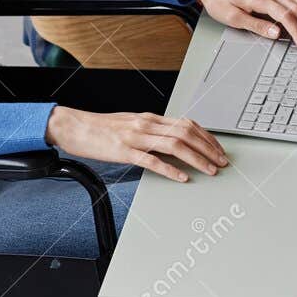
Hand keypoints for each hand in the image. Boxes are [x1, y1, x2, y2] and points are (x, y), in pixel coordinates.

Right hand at [46, 107, 228, 182]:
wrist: (74, 126)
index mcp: (150, 118)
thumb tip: (172, 139)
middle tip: (221, 161)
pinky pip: (152, 161)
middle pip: (186, 133)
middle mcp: (146, 124)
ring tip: (209, 170)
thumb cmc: (101, 128)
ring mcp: (136, 137)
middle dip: (208, 148)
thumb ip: (151, 130)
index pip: (186, 124)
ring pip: (174, 145)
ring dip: (196, 158)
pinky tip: (182, 178)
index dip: (206, 136)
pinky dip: (170, 169)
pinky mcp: (124, 151)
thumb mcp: (131, 124)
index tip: (218, 148)